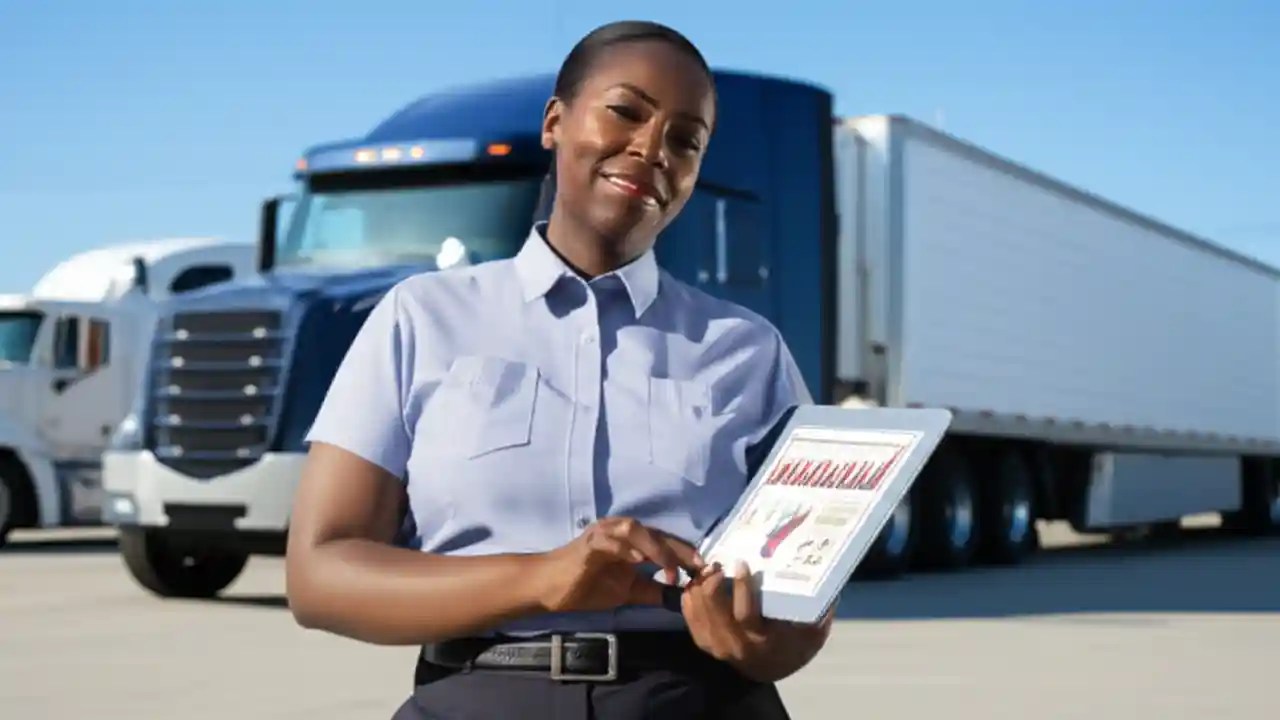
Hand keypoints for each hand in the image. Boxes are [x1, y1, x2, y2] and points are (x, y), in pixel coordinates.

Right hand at [533, 517, 705, 613]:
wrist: (551, 588)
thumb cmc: (586, 586)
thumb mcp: (627, 591)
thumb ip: (652, 590)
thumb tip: (678, 597)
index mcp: (633, 541)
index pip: (666, 544)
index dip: (686, 556)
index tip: (707, 572)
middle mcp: (622, 531)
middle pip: (658, 535)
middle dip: (681, 551)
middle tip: (700, 567)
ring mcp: (607, 533)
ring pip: (639, 531)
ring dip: (658, 548)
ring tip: (671, 569)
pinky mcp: (592, 541)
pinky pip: (614, 540)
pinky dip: (629, 548)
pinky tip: (640, 561)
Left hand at [681, 560, 834, 681]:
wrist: (769, 669)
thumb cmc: (792, 646)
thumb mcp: (811, 633)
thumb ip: (819, 612)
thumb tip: (831, 586)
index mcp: (760, 640)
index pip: (746, 614)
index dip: (741, 588)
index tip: (741, 563)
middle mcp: (735, 645)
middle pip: (714, 611)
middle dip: (712, 582)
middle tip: (717, 562)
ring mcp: (716, 646)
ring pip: (699, 613)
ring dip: (700, 587)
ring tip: (707, 567)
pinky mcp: (705, 643)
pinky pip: (690, 619)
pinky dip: (690, 599)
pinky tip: (695, 583)